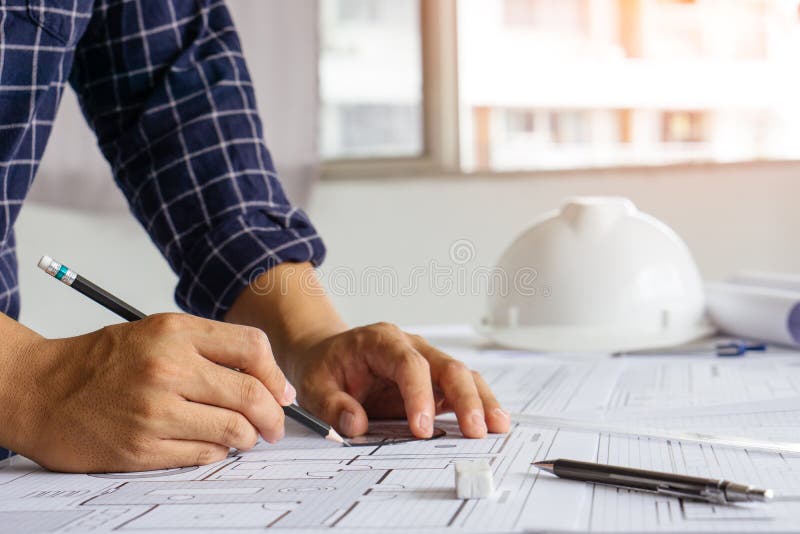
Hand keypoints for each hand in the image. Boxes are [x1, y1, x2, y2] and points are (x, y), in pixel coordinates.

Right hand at [8, 313, 293, 472]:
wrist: (41, 390)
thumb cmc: (101, 362)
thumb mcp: (157, 332)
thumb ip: (209, 348)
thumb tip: (267, 380)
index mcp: (175, 332)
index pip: (252, 348)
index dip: (275, 375)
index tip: (280, 392)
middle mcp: (168, 368)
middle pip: (250, 394)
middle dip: (273, 416)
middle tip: (275, 426)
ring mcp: (154, 410)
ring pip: (232, 429)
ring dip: (247, 438)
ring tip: (243, 437)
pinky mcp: (141, 447)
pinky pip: (203, 454)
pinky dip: (216, 452)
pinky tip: (210, 444)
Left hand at [288, 322, 510, 438]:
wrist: (327, 357)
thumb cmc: (325, 368)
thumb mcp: (315, 386)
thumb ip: (333, 406)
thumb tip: (356, 425)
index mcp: (381, 341)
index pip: (409, 364)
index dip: (419, 395)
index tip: (422, 429)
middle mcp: (410, 346)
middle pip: (446, 366)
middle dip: (464, 398)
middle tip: (475, 430)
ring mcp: (426, 361)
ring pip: (462, 375)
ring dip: (480, 400)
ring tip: (497, 426)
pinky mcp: (433, 380)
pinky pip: (461, 388)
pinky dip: (477, 404)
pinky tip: (492, 421)